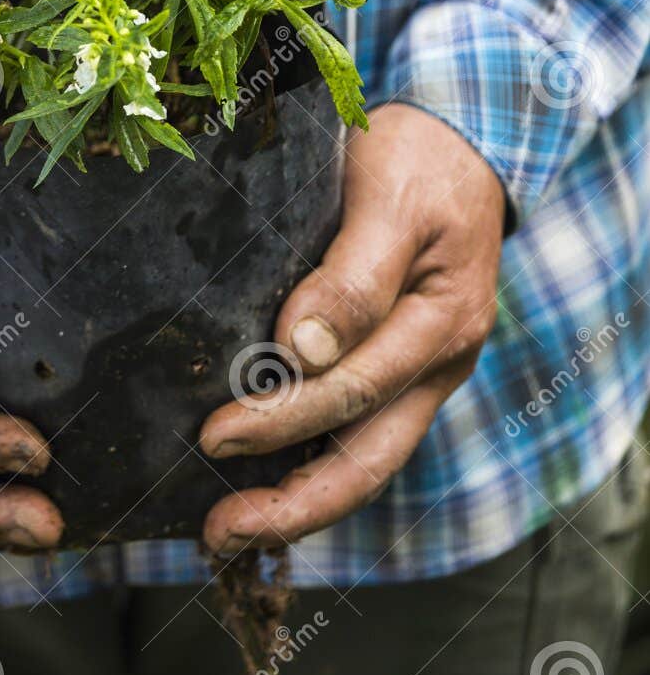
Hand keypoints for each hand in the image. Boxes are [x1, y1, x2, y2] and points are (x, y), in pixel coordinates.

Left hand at [200, 104, 503, 554]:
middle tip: (217, 531)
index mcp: (442, 322)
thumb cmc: (419, 160)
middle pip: (369, 459)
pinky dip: (312, 463)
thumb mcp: (389, 199)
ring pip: (365, 458)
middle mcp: (438, 363)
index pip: (354, 389)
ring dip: (301, 501)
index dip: (281, 418)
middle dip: (294, 506)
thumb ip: (354, 276)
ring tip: (231, 528)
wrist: (460, 142)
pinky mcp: (399, 366)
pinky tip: (262, 480)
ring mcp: (422, 371)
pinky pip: (359, 432)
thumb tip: (300, 349)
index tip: (215, 436)